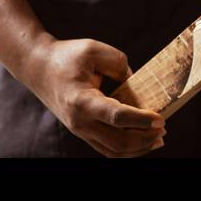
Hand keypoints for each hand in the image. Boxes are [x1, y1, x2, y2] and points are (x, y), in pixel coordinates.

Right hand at [25, 36, 165, 157]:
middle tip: (163, 128)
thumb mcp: (94, 49)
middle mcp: (80, 121)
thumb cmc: (67, 56)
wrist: (38, 67)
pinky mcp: (81, 131)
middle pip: (118, 142)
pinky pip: (106, 148)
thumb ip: (119, 64)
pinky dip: (126, 149)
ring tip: (158, 139)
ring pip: (113, 151)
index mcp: (82, 100)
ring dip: (138, 148)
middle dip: (145, 138)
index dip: (141, 120)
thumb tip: (135, 82)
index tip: (161, 118)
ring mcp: (79, 130)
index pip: (117, 117)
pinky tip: (141, 141)